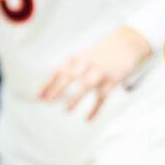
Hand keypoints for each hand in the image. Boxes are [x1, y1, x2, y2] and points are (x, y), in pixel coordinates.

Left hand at [38, 25, 152, 120]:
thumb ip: (65, 72)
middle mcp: (88, 64)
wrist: (125, 44)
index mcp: (78, 58)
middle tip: (49, 100)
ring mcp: (101, 72)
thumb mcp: (82, 58)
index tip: (39, 97)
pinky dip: (96, 109)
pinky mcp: (113, 80)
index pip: (60, 71)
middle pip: (71, 76)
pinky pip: (103, 96)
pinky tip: (88, 119)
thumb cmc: (98, 55)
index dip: (49, 84)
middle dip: (59, 88)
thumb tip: (43, 94)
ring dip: (76, 97)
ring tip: (66, 110)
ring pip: (87, 85)